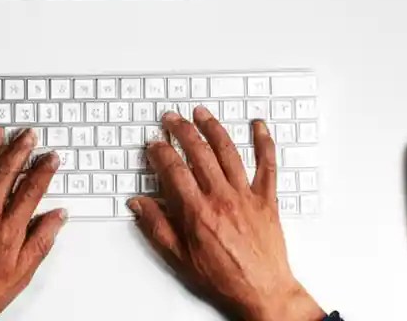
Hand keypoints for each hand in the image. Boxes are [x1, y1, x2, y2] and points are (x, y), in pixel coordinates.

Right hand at [129, 108, 324, 320]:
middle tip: (172, 119)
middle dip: (182, 131)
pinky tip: (258, 126)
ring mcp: (246, 196)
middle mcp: (221, 198)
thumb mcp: (180, 259)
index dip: (160, 153)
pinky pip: (267, 164)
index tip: (154, 145)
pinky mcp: (266, 199)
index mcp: (198, 213)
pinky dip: (264, 142)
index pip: (173, 171)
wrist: (262, 291)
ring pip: (228, 151)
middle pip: (199, 153)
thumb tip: (139, 204)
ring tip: (201, 114)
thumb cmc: (224, 278)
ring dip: (213, 128)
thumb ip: (157, 228)